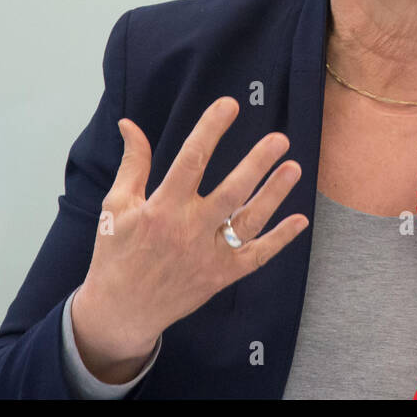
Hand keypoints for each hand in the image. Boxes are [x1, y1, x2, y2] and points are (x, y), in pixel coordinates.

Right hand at [71, 96, 307, 382]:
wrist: (120, 312)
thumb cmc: (116, 253)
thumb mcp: (116, 205)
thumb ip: (132, 164)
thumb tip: (130, 124)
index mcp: (161, 209)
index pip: (190, 160)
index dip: (211, 130)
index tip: (230, 105)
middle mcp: (188, 231)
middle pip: (231, 191)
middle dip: (257, 163)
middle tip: (279, 139)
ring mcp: (208, 255)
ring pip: (249, 221)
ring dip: (274, 195)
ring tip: (294, 168)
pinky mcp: (221, 276)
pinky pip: (256, 257)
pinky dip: (280, 240)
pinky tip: (300, 219)